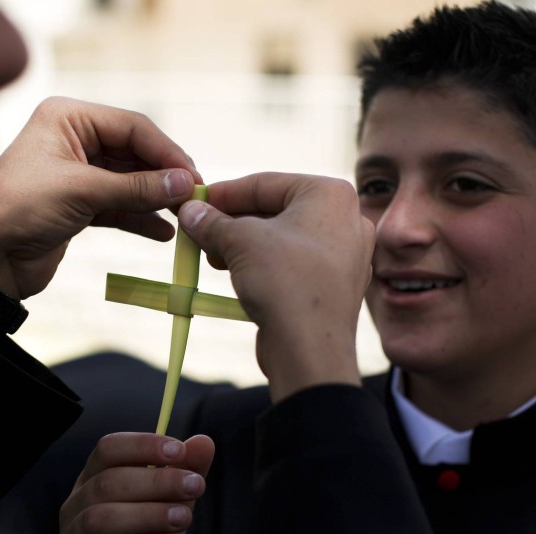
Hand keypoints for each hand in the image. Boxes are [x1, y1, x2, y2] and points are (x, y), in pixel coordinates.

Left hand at [0, 96, 202, 301]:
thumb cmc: (17, 209)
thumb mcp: (82, 192)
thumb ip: (136, 187)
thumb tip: (185, 183)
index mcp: (67, 117)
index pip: (132, 126)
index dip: (167, 151)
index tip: (193, 177)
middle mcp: (72, 138)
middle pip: (135, 152)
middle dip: (164, 176)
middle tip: (195, 197)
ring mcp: (76, 173)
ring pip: (130, 180)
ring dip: (156, 198)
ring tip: (184, 216)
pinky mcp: (78, 205)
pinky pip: (120, 206)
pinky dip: (141, 218)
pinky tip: (164, 232)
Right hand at [60, 432, 214, 533]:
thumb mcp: (169, 501)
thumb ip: (185, 472)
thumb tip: (203, 442)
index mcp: (94, 478)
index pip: (108, 449)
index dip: (142, 445)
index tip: (178, 450)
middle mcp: (77, 505)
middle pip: (107, 482)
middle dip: (156, 481)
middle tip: (195, 486)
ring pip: (99, 518)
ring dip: (146, 514)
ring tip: (184, 517)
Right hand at [177, 172, 374, 401]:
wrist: (310, 349)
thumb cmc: (283, 281)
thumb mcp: (238, 241)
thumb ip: (212, 222)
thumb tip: (190, 212)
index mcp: (330, 194)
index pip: (265, 183)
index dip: (224, 193)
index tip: (195, 202)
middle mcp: (346, 219)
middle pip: (275, 210)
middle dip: (233, 221)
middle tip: (200, 230)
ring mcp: (345, 254)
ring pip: (283, 239)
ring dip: (245, 245)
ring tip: (212, 255)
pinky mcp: (335, 285)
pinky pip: (294, 263)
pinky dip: (265, 264)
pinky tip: (236, 274)